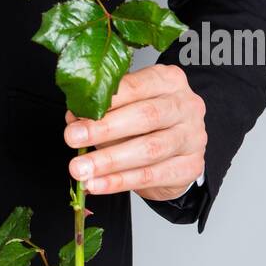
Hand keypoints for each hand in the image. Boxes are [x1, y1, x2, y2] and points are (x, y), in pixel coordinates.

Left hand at [63, 64, 205, 201]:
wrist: (177, 153)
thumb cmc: (148, 124)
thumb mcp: (125, 108)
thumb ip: (101, 110)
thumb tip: (74, 117)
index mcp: (168, 80)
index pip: (136, 86)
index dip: (106, 101)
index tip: (77, 114)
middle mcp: (186, 106)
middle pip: (145, 116)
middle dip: (104, 129)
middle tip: (73, 138)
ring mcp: (192, 137)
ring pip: (149, 149)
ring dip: (109, 161)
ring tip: (81, 168)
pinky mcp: (191, 167)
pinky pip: (151, 176)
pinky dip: (120, 182)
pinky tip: (98, 184)